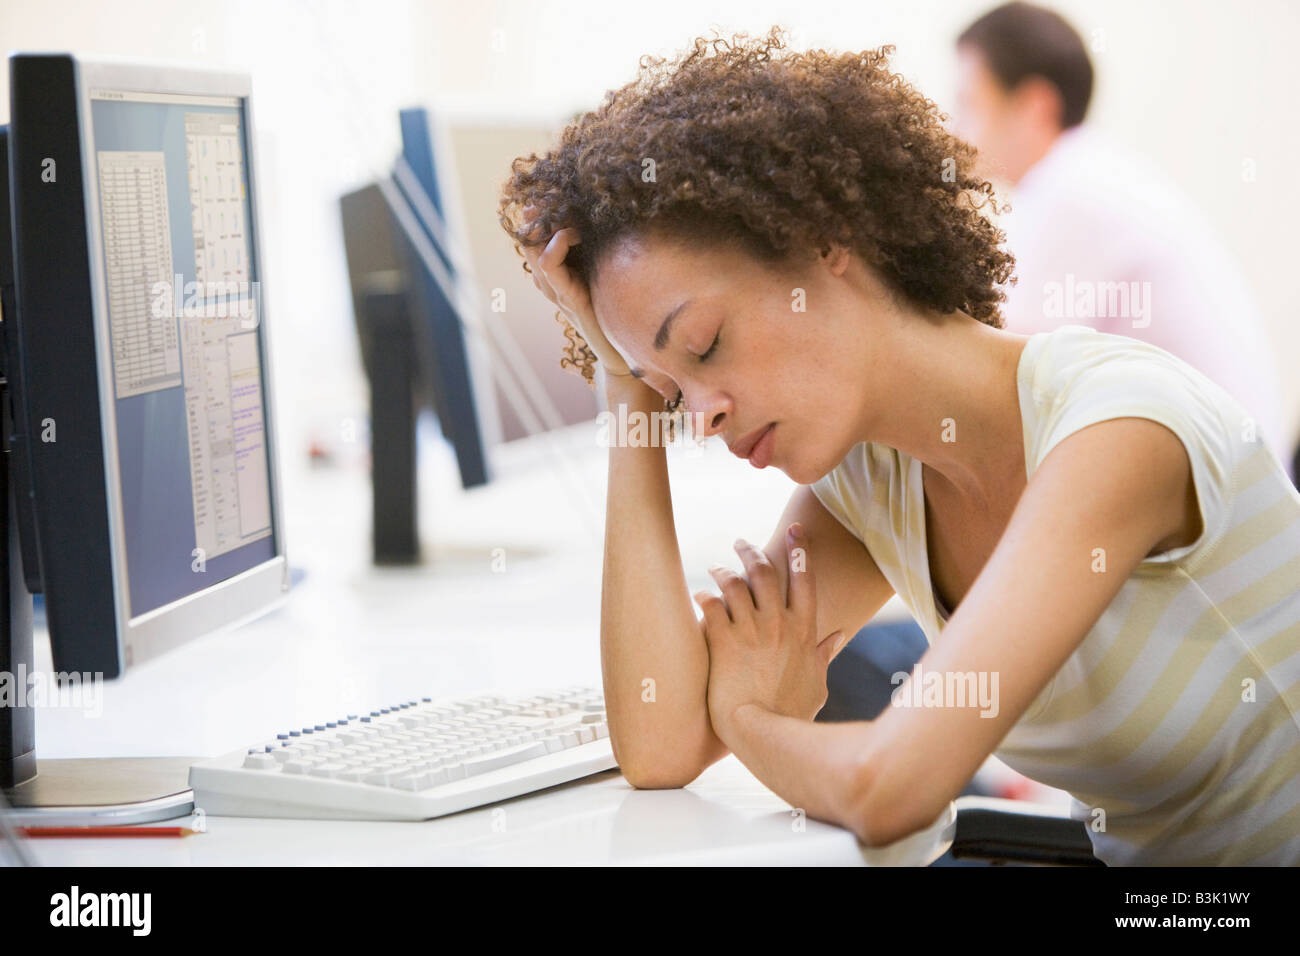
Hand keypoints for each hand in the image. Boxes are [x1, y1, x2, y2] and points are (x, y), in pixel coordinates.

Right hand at [518, 205, 631, 377]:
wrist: (619, 353)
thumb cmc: (613, 313)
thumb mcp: (603, 275)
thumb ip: (598, 253)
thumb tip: (604, 223)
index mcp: (556, 276)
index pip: (535, 239)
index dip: (539, 215)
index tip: (553, 195)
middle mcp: (550, 283)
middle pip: (528, 240)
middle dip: (537, 215)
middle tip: (549, 195)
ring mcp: (556, 291)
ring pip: (534, 250)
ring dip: (547, 225)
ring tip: (562, 212)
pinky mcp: (568, 298)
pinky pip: (550, 265)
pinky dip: (559, 244)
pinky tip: (575, 234)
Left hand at [693, 523, 847, 743]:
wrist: (762, 734)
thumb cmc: (790, 716)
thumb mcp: (816, 684)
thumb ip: (824, 655)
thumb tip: (838, 636)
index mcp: (804, 631)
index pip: (805, 579)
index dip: (800, 551)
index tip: (795, 532)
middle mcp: (778, 624)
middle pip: (765, 571)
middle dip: (751, 550)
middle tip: (740, 543)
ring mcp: (750, 631)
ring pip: (735, 581)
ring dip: (724, 570)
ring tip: (716, 569)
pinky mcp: (723, 641)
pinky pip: (711, 604)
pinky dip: (704, 595)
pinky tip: (698, 596)